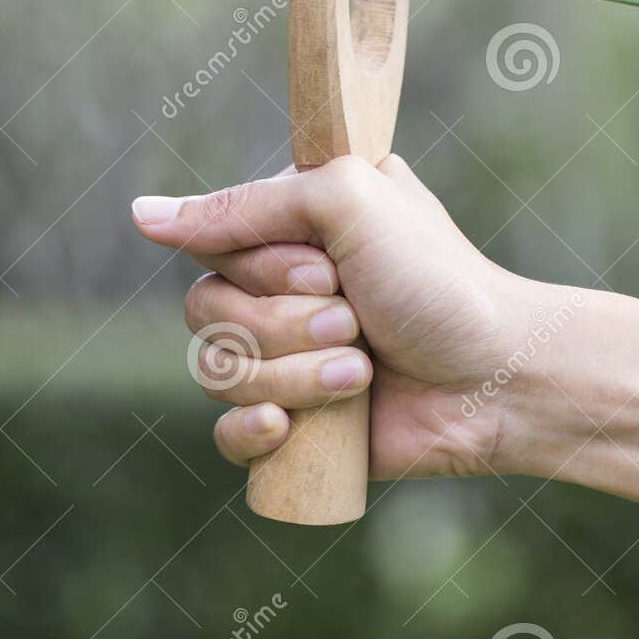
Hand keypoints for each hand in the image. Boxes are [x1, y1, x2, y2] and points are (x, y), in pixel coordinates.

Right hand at [132, 155, 542, 478]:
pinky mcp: (297, 427)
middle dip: (282, 323)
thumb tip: (139, 215)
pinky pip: (227, 435)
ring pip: (216, 373)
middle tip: (355, 320)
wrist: (499, 378)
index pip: (210, 243)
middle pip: (203, 311)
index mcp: (293, 231)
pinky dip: (254, 433)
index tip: (327, 267)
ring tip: (360, 371)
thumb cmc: (438, 281)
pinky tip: (291, 428)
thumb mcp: (350, 203)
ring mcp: (287, 360)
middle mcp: (282, 291)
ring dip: (290, 375)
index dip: (259, 265)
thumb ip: (245, 204)